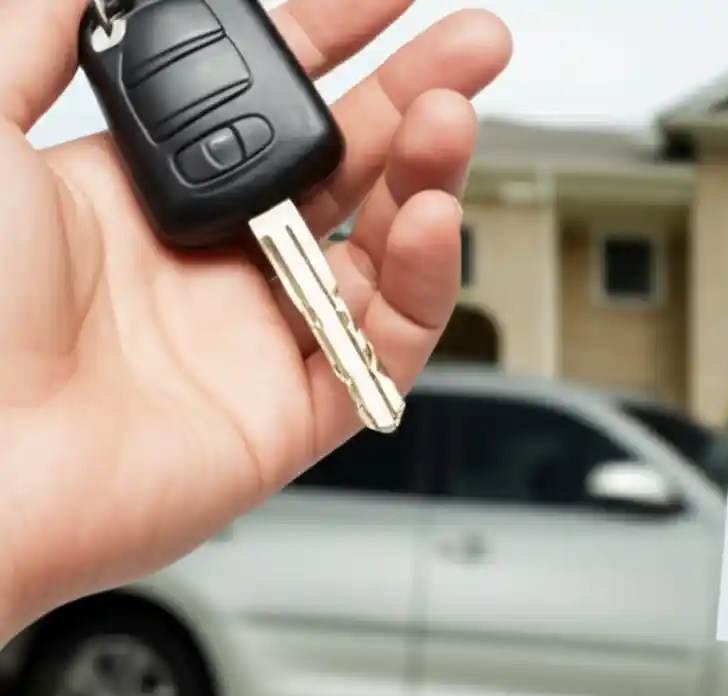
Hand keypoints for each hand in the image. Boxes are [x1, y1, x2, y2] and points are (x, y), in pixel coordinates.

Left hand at [0, 0, 510, 641]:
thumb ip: (39, 35)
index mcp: (147, 199)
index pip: (268, 104)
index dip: (332, 42)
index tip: (386, 1)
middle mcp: (212, 265)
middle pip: (347, 166)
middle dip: (419, 97)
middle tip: (474, 46)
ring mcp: (256, 338)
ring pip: (382, 249)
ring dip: (430, 178)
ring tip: (450, 119)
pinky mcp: (292, 413)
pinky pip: (387, 342)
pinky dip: (423, 281)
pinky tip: (428, 221)